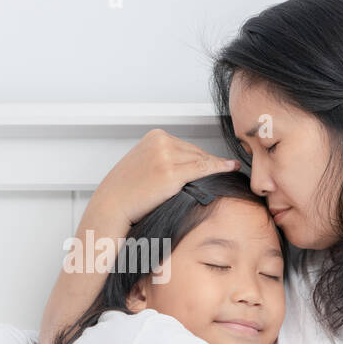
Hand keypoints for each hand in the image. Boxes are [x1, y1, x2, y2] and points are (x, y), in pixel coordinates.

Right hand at [91, 129, 240, 227]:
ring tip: (227, 171)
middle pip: (195, 151)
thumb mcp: (144, 164)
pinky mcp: (171, 174)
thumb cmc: (126, 191)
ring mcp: (166, 157)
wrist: (111, 206)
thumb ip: (165, 158)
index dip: (200, 158)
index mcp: (154, 137)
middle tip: (224, 169)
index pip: (186, 145)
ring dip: (214, 167)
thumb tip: (192, 162)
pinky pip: (203, 169)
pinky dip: (220, 167)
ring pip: (201, 160)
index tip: (213, 164)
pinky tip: (231, 167)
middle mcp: (160, 142)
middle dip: (208, 163)